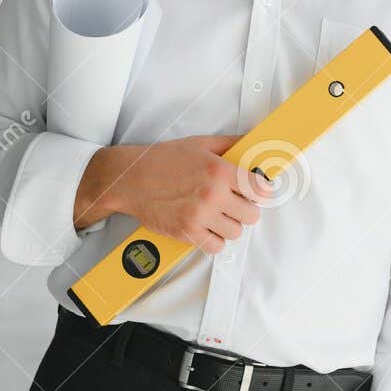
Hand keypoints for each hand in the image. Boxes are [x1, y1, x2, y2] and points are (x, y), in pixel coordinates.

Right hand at [74, 135, 273, 253]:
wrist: (129, 179)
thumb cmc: (163, 160)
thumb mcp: (199, 143)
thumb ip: (230, 144)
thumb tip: (254, 143)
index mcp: (219, 170)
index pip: (260, 189)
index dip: (261, 191)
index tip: (257, 191)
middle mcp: (212, 194)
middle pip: (252, 215)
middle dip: (246, 209)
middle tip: (235, 203)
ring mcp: (199, 216)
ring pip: (236, 232)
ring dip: (230, 225)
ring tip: (218, 215)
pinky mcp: (186, 232)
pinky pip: (216, 247)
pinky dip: (214, 240)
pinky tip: (207, 228)